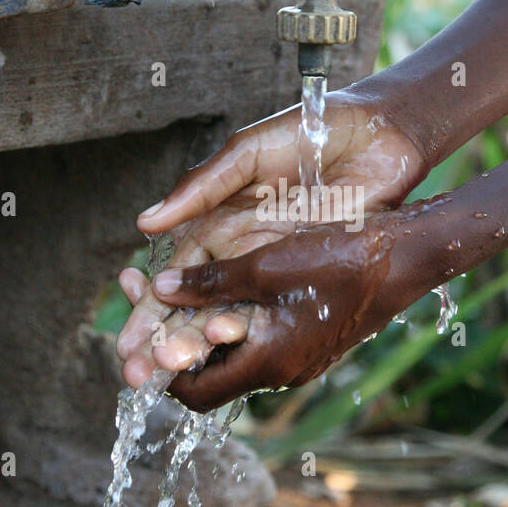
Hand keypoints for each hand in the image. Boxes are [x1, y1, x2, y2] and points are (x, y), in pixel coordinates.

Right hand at [116, 90, 426, 387]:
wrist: (381, 134)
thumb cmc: (311, 131)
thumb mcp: (249, 152)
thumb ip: (202, 186)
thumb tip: (145, 224)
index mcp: (220, 219)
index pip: (177, 275)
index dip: (151, 309)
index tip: (126, 342)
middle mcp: (244, 250)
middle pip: (199, 306)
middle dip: (167, 340)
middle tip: (138, 374)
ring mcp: (279, 266)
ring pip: (235, 316)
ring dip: (204, 347)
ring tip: (175, 375)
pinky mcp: (314, 274)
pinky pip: (280, 310)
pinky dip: (253, 334)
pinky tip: (227, 359)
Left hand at [148, 212, 408, 410]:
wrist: (404, 259)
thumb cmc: (340, 262)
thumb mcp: (266, 267)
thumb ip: (209, 282)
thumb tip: (159, 290)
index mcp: (268, 364)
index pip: (194, 395)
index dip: (159, 373)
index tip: (135, 338)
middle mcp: (280, 372)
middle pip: (208, 373)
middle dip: (167, 337)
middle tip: (138, 295)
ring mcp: (296, 359)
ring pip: (231, 353)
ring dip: (194, 323)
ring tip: (166, 282)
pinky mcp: (308, 341)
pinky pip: (256, 340)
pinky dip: (226, 317)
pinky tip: (213, 282)